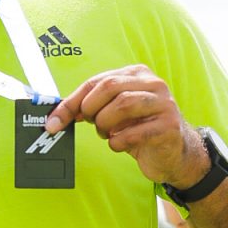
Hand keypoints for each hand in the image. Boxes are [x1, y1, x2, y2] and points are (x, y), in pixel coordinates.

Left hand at [44, 66, 208, 187]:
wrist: (174, 153)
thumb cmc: (140, 129)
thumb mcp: (114, 114)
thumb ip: (90, 107)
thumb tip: (57, 115)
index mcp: (136, 74)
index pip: (96, 81)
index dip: (71, 102)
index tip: (53, 121)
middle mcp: (153, 84)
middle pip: (109, 87)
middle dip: (90, 110)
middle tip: (91, 125)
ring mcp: (163, 104)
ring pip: (123, 104)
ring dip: (105, 124)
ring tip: (107, 133)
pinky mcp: (168, 126)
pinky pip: (133, 133)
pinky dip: (118, 142)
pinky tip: (119, 144)